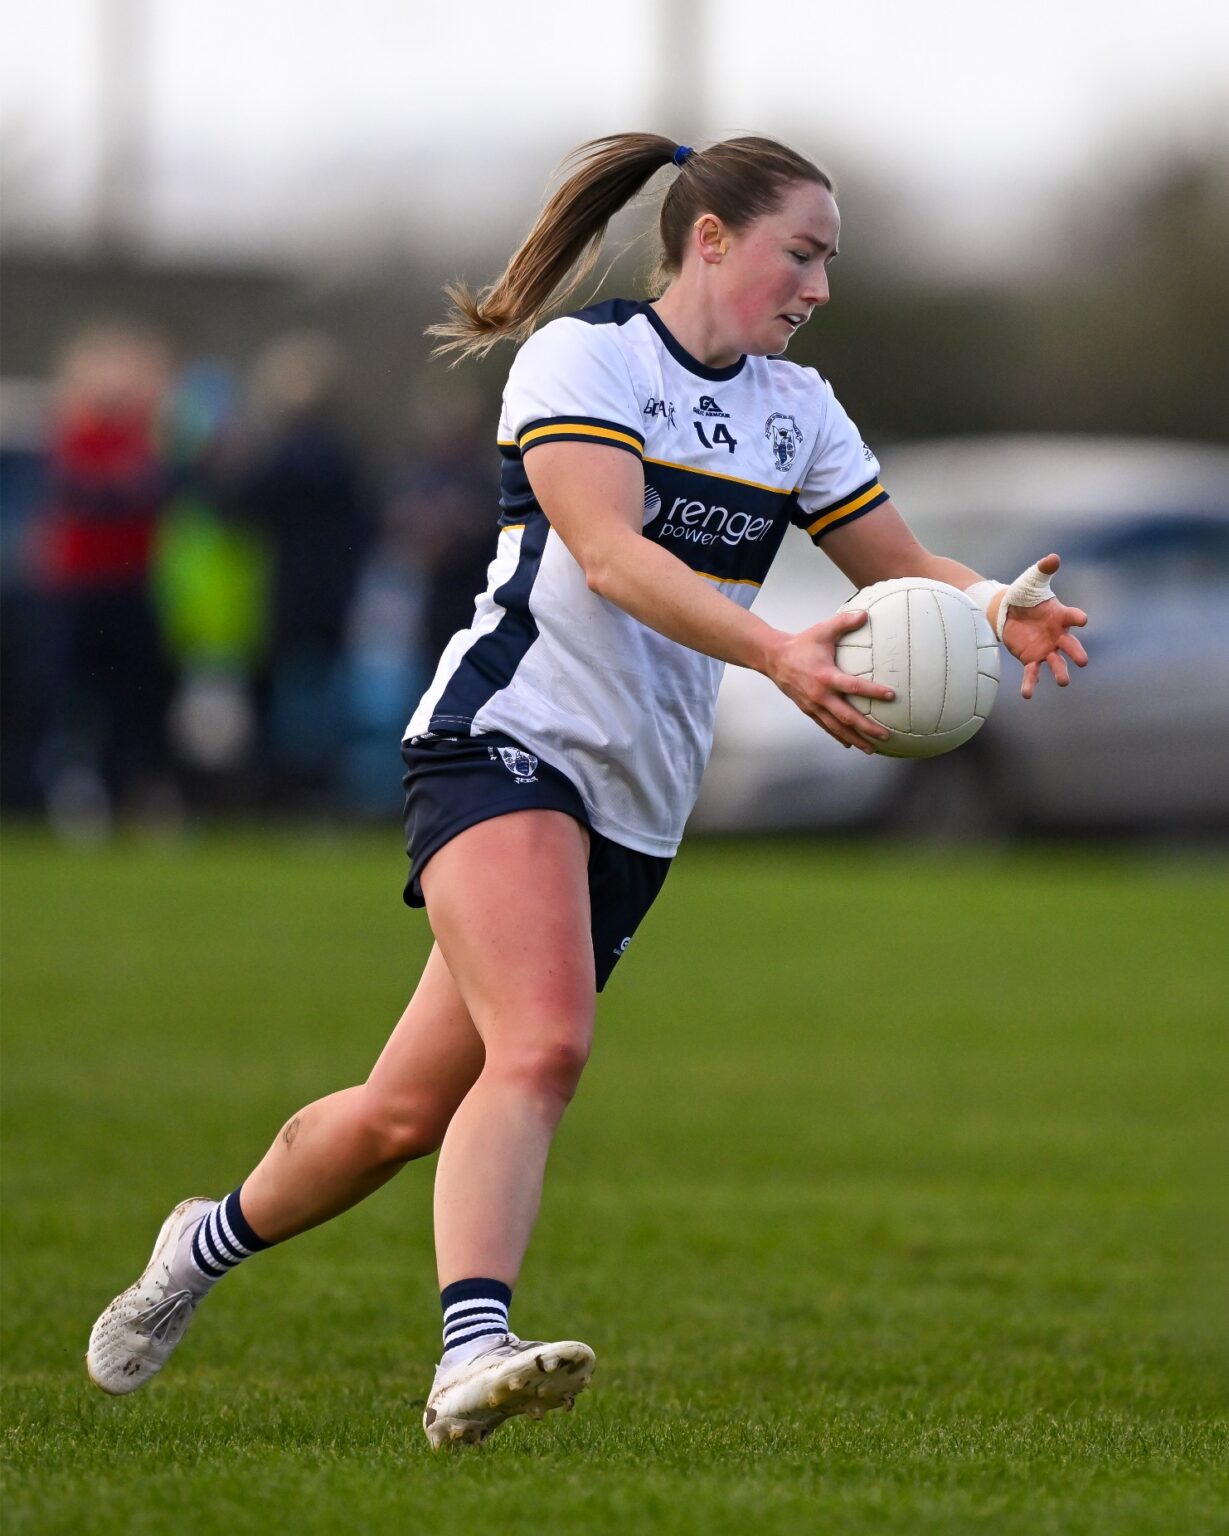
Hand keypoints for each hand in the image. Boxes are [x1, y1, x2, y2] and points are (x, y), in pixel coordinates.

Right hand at [766, 611, 895, 753]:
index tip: (891, 696)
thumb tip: (865, 614)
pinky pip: (826, 726)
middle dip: (867, 728)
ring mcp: (813, 705)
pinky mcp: (808, 710)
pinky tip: (851, 743)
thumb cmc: (801, 644)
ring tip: (872, 749)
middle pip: (847, 716)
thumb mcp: (822, 630)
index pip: (853, 687)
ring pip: (837, 727)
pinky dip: (839, 736)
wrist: (774, 658)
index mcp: (825, 676)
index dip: (873, 692)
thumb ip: (844, 622)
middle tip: (885, 736)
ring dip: (855, 739)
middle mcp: (820, 695)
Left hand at [1000, 553, 1088, 698]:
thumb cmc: (1026, 595)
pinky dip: (1031, 684)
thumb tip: (1053, 558)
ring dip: (1060, 672)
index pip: (1072, 616)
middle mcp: (1057, 635)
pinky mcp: (1031, 658)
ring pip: (1056, 663)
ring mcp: (1046, 649)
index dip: (1077, 618)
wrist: (1009, 611)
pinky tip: (1027, 695)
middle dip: (1076, 653)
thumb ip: (1043, 570)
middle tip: (1082, 661)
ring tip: (1063, 682)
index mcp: (1060, 616)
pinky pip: (1032, 673)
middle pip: (1070, 646)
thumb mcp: (1033, 580)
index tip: (1083, 620)